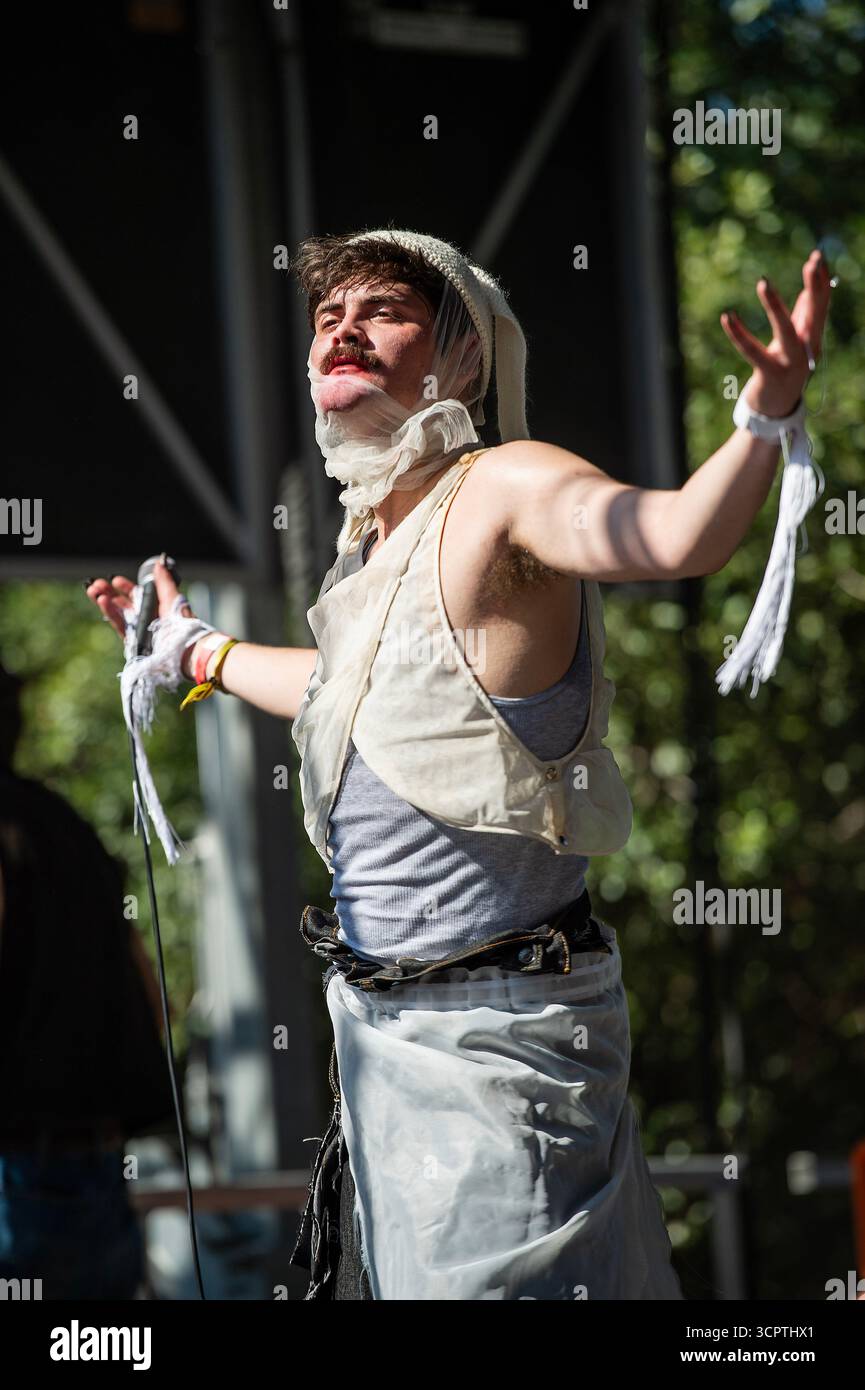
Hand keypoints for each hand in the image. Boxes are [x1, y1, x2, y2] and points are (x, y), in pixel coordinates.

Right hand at [85, 561, 197, 671]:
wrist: (183, 649)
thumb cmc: (181, 624)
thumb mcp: (172, 598)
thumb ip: (164, 582)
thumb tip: (158, 564)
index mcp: (155, 608)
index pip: (137, 596)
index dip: (125, 588)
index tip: (115, 580)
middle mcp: (145, 619)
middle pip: (123, 604)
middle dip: (109, 593)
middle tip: (96, 584)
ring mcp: (138, 630)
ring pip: (117, 614)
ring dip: (105, 601)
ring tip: (93, 591)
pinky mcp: (133, 641)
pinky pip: (119, 625)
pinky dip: (110, 613)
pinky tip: (103, 602)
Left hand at [721, 249, 832, 417]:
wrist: (775, 412)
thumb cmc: (784, 372)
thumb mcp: (794, 342)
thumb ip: (801, 318)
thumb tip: (807, 292)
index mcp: (812, 338)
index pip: (821, 305)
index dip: (821, 281)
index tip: (817, 257)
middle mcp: (807, 350)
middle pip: (814, 314)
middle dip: (815, 286)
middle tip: (813, 260)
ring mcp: (790, 364)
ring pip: (785, 331)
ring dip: (775, 306)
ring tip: (763, 282)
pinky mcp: (770, 375)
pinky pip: (752, 352)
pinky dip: (738, 335)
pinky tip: (726, 318)